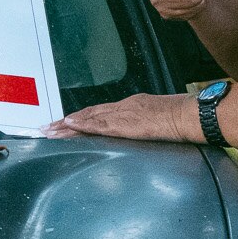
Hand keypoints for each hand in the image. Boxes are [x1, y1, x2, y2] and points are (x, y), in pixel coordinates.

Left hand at [46, 93, 198, 141]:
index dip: (80, 119)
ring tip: (49, 131)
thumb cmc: (181, 118)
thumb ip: (145, 125)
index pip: (98, 112)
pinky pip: (99, 124)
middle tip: (47, 128)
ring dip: (66, 125)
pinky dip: (82, 125)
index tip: (64, 124)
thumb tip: (139, 132)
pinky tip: (69, 126)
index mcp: (130, 106)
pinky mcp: (125, 122)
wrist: (190, 114)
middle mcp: (122, 106)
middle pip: (88, 114)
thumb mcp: (158, 120)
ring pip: (88, 118)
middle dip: (66, 122)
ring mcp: (122, 113)